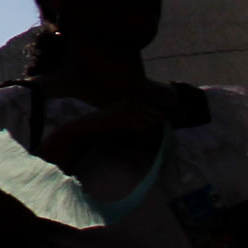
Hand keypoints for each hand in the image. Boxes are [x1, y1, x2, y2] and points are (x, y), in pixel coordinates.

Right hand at [37, 98, 166, 171]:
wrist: (84, 132)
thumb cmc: (104, 133)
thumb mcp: (127, 128)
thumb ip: (142, 127)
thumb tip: (164, 135)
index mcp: (134, 101)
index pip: (159, 114)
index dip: (159, 131)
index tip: (152, 143)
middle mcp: (133, 101)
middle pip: (160, 118)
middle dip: (158, 134)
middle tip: (149, 146)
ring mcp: (129, 107)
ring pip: (155, 124)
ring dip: (152, 139)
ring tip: (142, 147)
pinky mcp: (125, 116)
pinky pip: (146, 129)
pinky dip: (145, 140)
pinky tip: (138, 146)